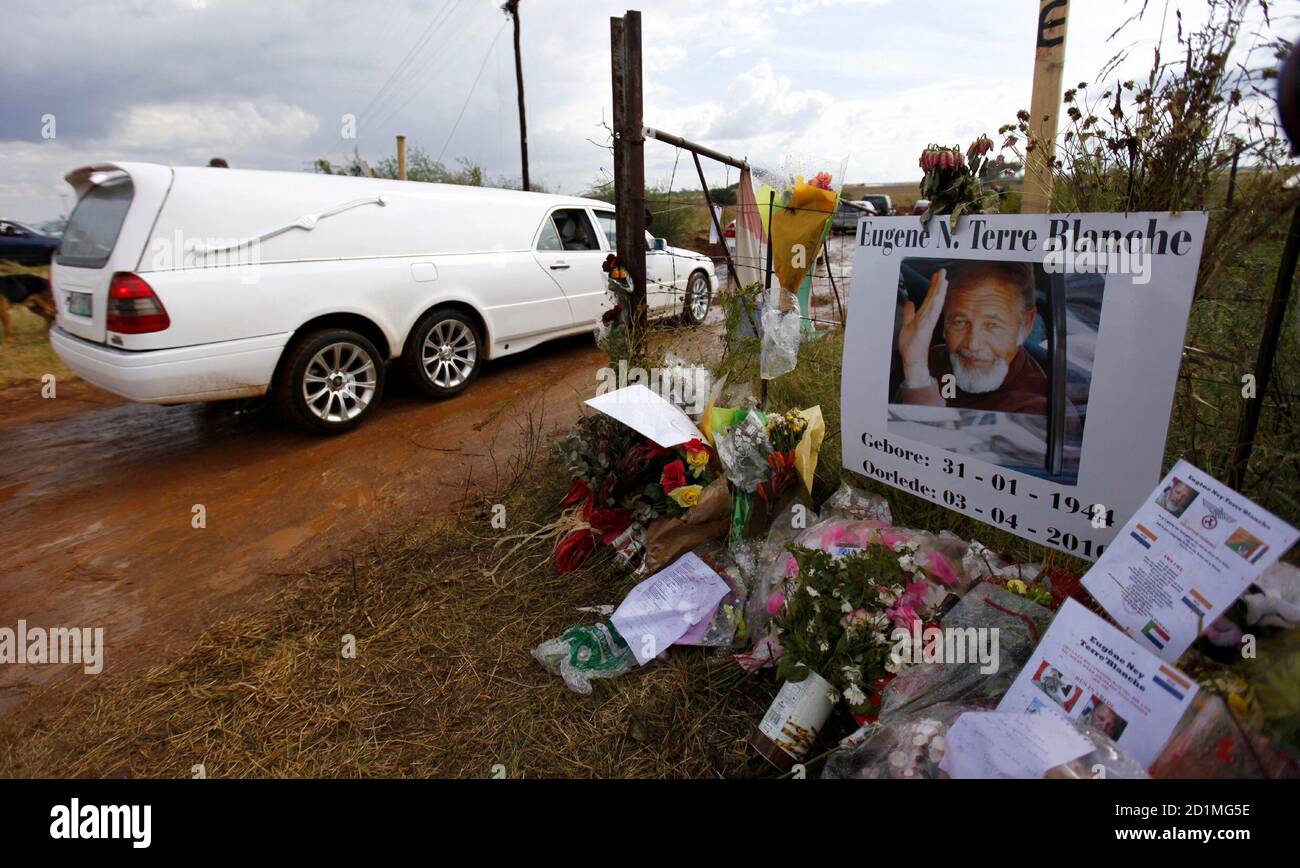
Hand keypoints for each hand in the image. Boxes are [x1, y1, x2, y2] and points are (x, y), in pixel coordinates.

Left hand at [898, 267, 947, 386]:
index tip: (938, 275)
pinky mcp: (925, 330)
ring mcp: (927, 324)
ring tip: (943, 280)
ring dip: (939, 292)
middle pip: (934, 298)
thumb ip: (909, 313)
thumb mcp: (907, 324)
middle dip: (938, 284)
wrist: (912, 360)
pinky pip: (931, 316)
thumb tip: (910, 302)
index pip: (930, 298)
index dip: (934, 286)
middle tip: (942, 271)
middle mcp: (927, 318)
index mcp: (924, 316)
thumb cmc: (911, 345)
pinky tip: (937, 298)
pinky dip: (934, 306)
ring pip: (935, 305)